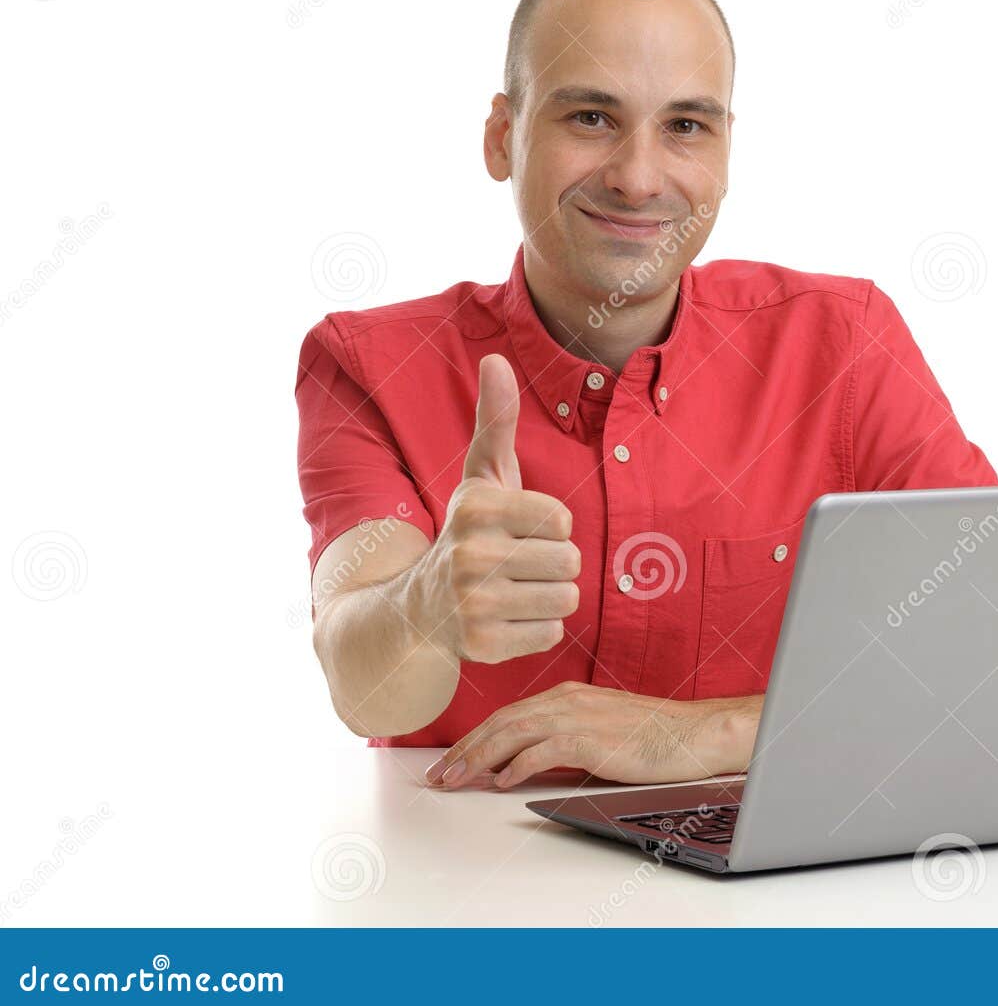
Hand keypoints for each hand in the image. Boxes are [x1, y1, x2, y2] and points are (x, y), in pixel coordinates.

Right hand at [406, 353, 579, 663]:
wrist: (418, 607)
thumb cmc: (469, 532)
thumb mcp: (481, 476)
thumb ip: (496, 421)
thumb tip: (496, 359)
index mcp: (476, 509)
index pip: (562, 519)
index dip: (551, 525)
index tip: (521, 529)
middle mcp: (470, 556)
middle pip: (570, 561)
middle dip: (554, 563)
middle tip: (519, 563)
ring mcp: (473, 605)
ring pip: (566, 599)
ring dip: (550, 596)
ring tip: (515, 589)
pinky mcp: (483, 647)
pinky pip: (551, 635)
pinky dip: (537, 630)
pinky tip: (507, 618)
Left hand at [423, 682, 762, 787]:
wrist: (694, 733)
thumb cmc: (654, 736)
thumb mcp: (600, 731)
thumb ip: (564, 740)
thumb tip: (525, 765)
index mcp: (568, 695)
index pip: (509, 714)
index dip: (475, 738)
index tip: (453, 760)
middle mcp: (568, 700)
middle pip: (502, 721)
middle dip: (465, 749)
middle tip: (439, 774)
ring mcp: (579, 716)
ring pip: (513, 733)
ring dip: (479, 758)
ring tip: (456, 779)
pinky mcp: (592, 738)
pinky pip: (543, 750)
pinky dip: (518, 764)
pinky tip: (502, 780)